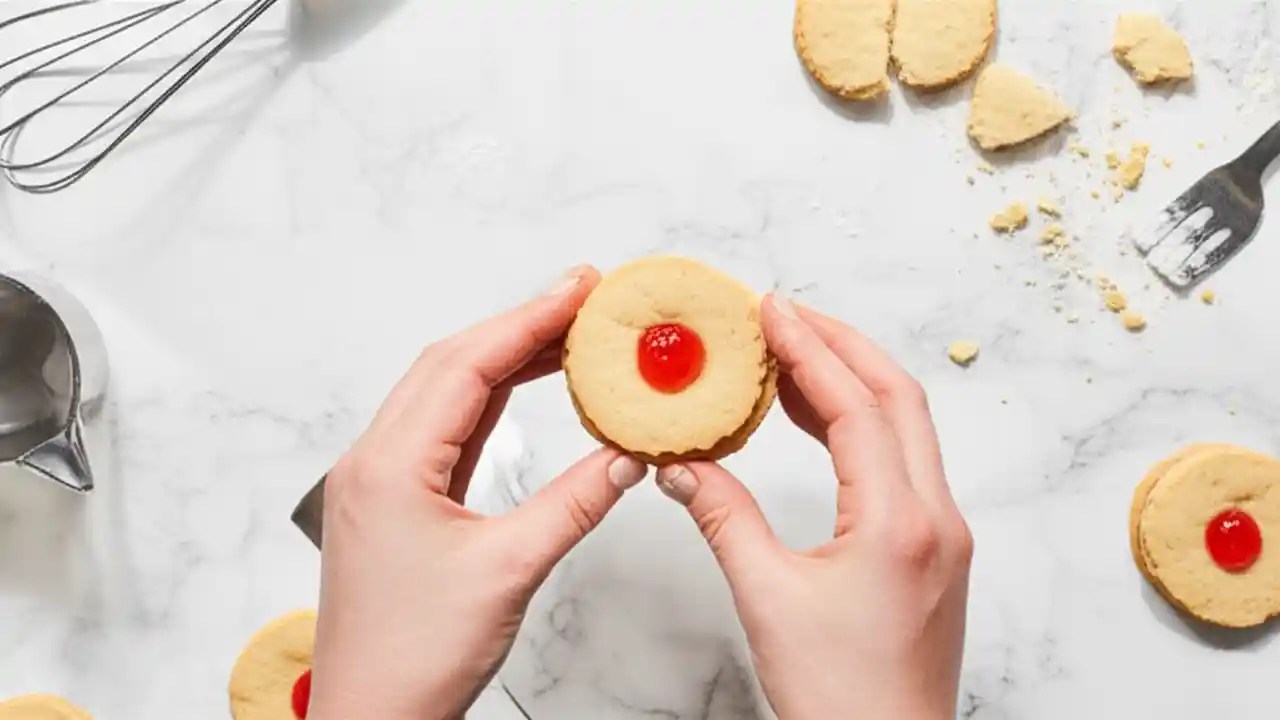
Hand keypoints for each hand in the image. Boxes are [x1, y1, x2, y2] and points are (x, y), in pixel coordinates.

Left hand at [308, 266, 647, 719]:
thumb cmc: (418, 658)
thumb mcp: (510, 571)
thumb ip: (574, 503)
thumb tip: (628, 456)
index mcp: (390, 466)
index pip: (467, 366)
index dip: (529, 319)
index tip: (581, 290)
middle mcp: (373, 461)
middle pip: (450, 365)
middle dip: (517, 325)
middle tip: (582, 299)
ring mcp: (378, 481)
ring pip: (443, 394)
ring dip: (502, 359)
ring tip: (565, 334)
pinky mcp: (392, 503)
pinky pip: (442, 431)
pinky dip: (486, 402)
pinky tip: (522, 389)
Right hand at [655, 295, 972, 719]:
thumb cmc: (838, 697)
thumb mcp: (766, 598)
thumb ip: (723, 517)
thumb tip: (682, 463)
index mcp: (900, 524)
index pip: (856, 407)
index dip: (809, 348)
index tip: (769, 308)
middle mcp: (936, 519)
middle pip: (898, 398)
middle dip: (841, 344)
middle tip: (783, 315)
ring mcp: (943, 536)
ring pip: (906, 429)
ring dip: (851, 382)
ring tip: (788, 357)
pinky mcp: (935, 553)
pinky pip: (902, 464)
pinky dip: (860, 427)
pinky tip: (817, 424)